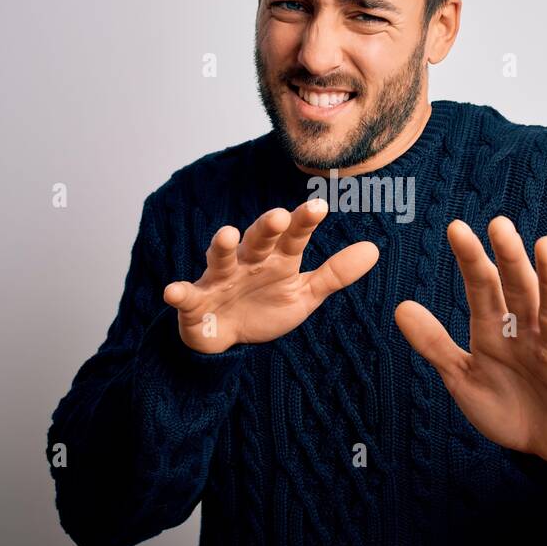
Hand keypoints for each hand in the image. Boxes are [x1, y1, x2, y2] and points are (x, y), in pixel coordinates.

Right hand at [163, 198, 378, 352]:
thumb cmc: (265, 307)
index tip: (319, 206)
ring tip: (226, 234)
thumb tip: (374, 250)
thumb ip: (335, 273)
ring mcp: (219, 280)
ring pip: (221, 259)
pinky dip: (179, 293)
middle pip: (258, 240)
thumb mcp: (304, 294)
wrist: (227, 339)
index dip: (304, 223)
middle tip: (279, 215)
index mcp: (276, 260)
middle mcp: (248, 262)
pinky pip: (186, 296)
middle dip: (266, 227)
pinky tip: (172, 292)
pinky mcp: (195, 302)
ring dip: (222, 246)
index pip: (293, 237)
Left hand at [394, 216, 546, 467]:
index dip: (471, 260)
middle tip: (499, 223)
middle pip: (519, 290)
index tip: (456, 228)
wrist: (544, 452)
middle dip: (510, 258)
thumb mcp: (463, 378)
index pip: (483, 288)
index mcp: (497, 331)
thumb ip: (435, 344)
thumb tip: (399, 307)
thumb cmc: (506, 408)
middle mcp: (528, 334)